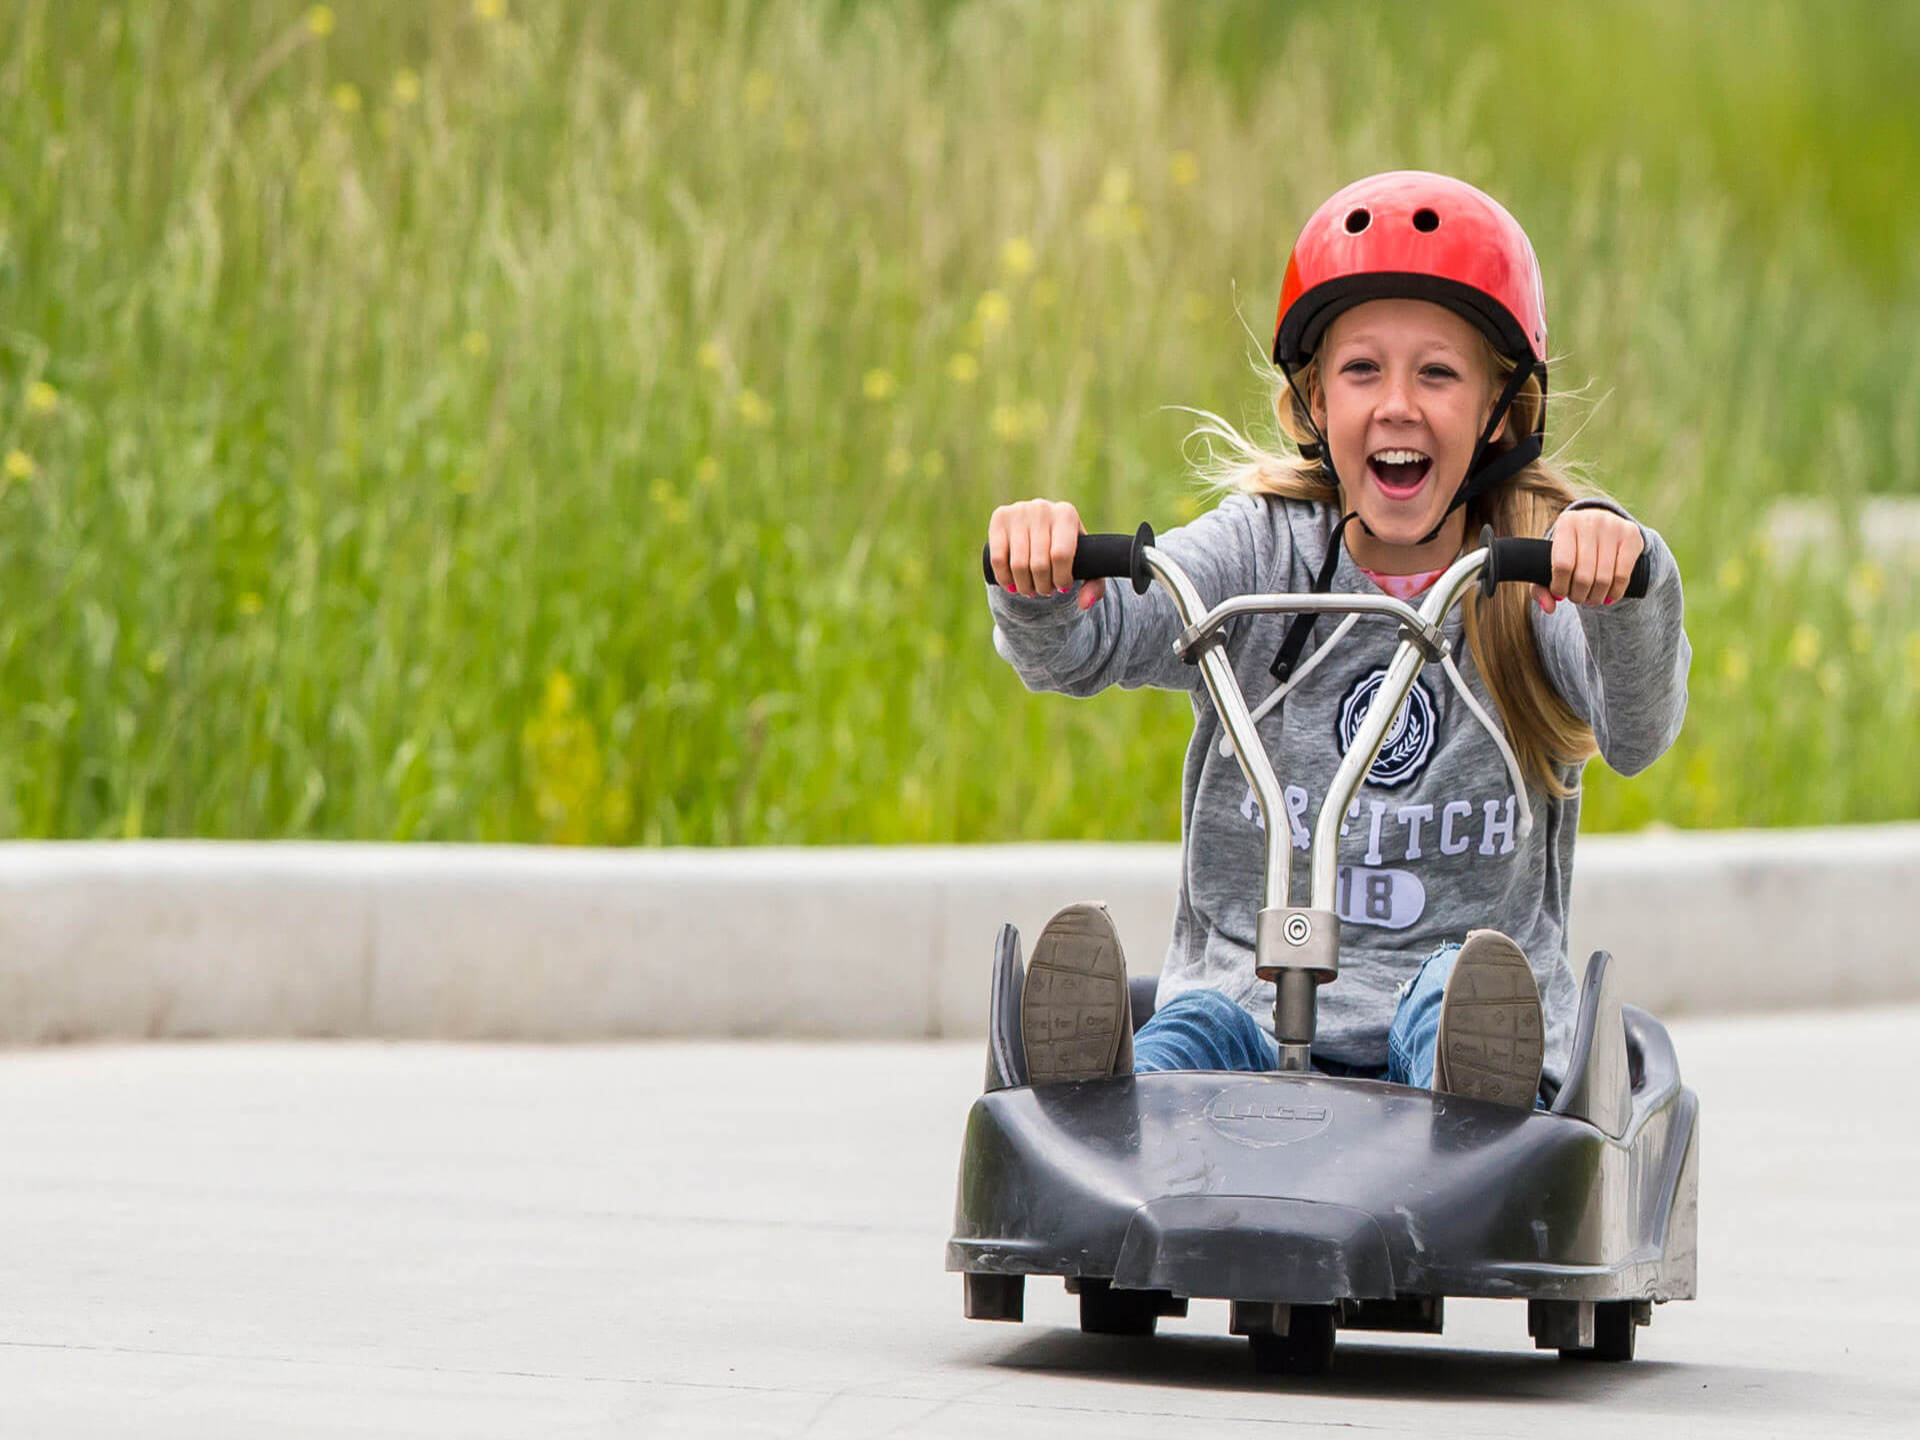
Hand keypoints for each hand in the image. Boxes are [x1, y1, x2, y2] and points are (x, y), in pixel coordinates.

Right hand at [986, 499, 1105, 610]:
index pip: (1061, 555)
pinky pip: (998, 558)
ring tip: (1030, 589)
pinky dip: (1005, 578)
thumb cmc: (1067, 549)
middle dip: (1043, 586)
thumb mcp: (1086, 565)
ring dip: (1024, 586)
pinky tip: (1012, 585)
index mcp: (1066, 514)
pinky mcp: (999, 518)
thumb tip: (1084, 603)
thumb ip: (1095, 586)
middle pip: (1039, 563)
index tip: (1062, 587)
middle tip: (1046, 591)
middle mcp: (1042, 508)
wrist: (1042, 527)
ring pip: (1018, 564)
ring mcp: (1018, 511)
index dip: (1061, 578)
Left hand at [1535, 508, 1644, 612]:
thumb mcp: (1551, 559)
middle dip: (1578, 595)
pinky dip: (1615, 593)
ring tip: (1591, 599)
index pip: (1562, 565)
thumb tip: (1548, 607)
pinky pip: (1623, 575)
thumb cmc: (1572, 547)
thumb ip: (1542, 586)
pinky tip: (1608, 597)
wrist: (1602, 524)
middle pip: (1584, 575)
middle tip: (1577, 598)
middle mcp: (1590, 521)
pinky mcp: (1632, 535)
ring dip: (1596, 597)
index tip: (1560, 593)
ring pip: (1604, 578)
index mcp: (1566, 523)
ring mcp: (1613, 526)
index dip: (1560, 586)